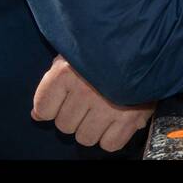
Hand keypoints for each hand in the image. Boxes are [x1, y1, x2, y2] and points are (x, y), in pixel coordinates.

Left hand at [32, 54, 156, 151]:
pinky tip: (116, 119)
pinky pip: (109, 144)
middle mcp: (85, 91)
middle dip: (74, 116)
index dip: (52, 106)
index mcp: (66, 72)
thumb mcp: (74, 54)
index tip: (65, 97)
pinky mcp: (130, 118)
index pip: (44, 108)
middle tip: (89, 100)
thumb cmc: (104, 47)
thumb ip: (53, 83)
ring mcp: (108, 106)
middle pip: (64, 125)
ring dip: (92, 127)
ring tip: (103, 108)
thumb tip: (37, 115)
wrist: (146, 38)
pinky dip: (111, 137)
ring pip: (84, 138)